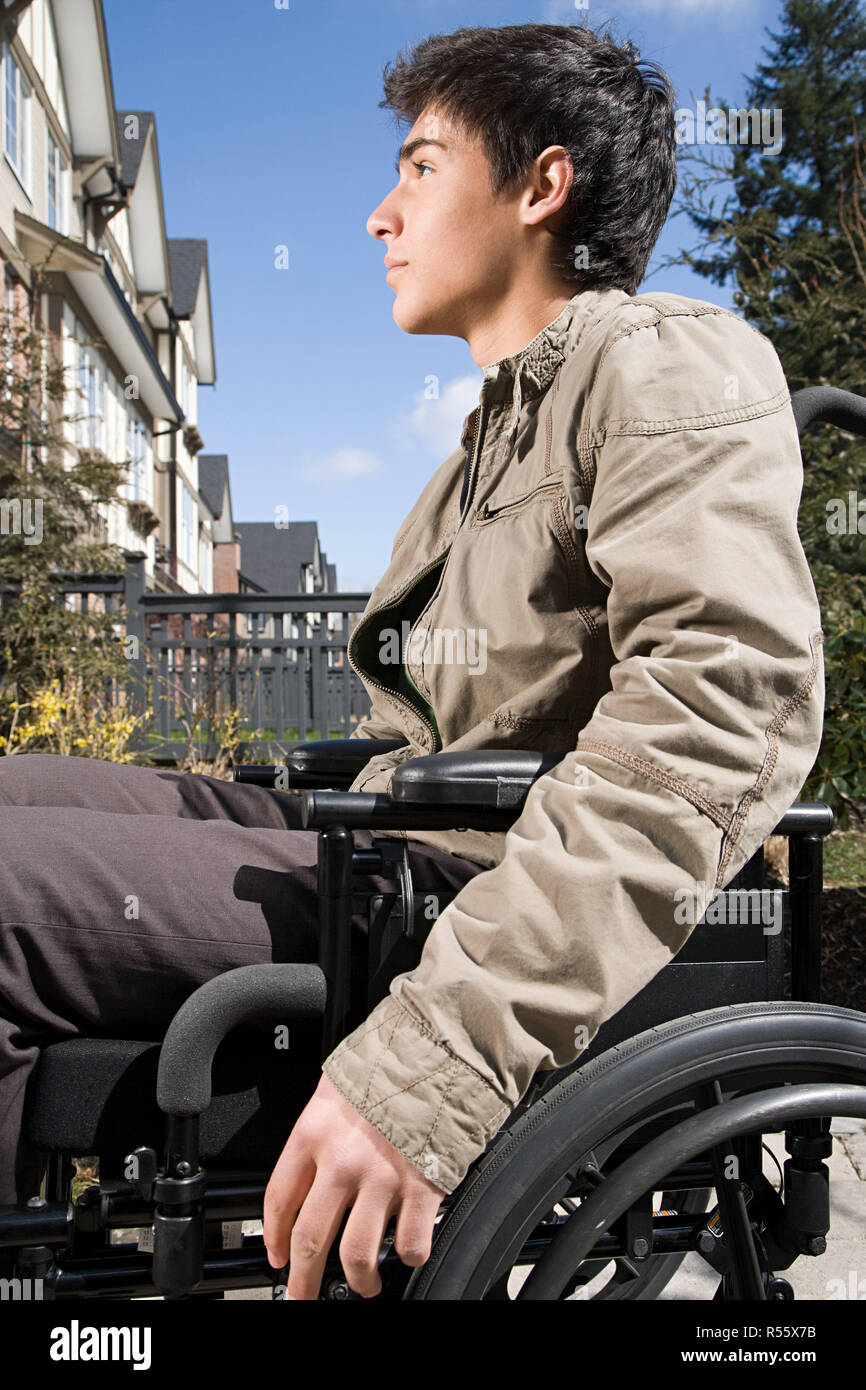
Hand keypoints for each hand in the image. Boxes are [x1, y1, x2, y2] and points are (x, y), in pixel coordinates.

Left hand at [263, 1072, 445, 1298]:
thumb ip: (319, 1134)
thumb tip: (307, 1178)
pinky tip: (407, 1253)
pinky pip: (410, 1244)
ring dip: (358, 1280)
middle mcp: (342, 1161)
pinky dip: (409, 1258)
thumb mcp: (335, 1088)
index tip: (277, 1255)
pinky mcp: (422, 1187)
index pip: (279, 1200)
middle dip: (302, 1279)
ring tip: (363, 1285)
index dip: (274, 1237)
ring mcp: (383, 1178)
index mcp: (313, 1133)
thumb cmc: (389, 1063)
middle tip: (302, 1295)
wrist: (440, 1049)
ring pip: (355, 1255)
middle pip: (309, 1239)